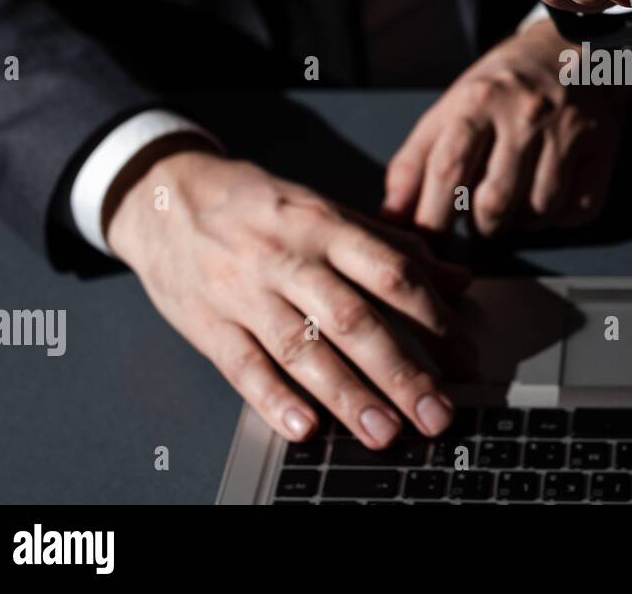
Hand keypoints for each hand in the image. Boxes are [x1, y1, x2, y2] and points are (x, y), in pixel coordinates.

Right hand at [107, 150, 476, 445]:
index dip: (434, 317)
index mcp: (325, 227)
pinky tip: (304, 428)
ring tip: (385, 433)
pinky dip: (273, 399)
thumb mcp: (327, 212)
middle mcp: (289, 260)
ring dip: (348, 396)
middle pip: (354, 320)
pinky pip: (243, 366)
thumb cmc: (258, 208)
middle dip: (402, 373)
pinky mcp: (208, 324)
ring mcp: (245, 293)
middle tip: (437, 414)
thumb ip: (393, 248)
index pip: (392, 273)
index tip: (466, 357)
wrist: (165, 198)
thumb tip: (459, 280)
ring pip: (302, 349)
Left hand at [382, 19, 627, 235]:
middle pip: (494, 202)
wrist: (572, 48)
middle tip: (478, 221)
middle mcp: (523, 113)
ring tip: (514, 204)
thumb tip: (391, 216)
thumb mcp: (452, 107)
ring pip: (537, 212)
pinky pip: (578, 209)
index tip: (428, 246)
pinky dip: (559, 218)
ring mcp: (566, 130)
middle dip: (480, 227)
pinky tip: (548, 197)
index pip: (447, 170)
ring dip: (520, 224)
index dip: (432, 219)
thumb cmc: (503, 87)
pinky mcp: (601, 144)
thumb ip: (416, 160)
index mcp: (477, 100)